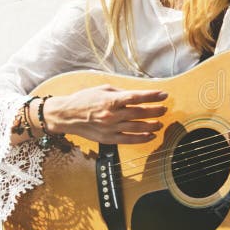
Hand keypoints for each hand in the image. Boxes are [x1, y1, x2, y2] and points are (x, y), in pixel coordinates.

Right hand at [42, 85, 167, 144]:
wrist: (65, 115)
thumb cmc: (83, 100)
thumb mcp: (102, 89)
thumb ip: (120, 92)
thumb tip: (137, 95)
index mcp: (111, 100)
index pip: (137, 97)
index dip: (152, 96)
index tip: (164, 94)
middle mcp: (112, 115)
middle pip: (140, 113)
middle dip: (155, 110)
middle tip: (164, 109)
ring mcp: (110, 128)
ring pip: (137, 127)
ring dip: (152, 125)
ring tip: (160, 122)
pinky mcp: (108, 138)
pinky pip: (128, 140)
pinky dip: (141, 139)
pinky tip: (150, 136)